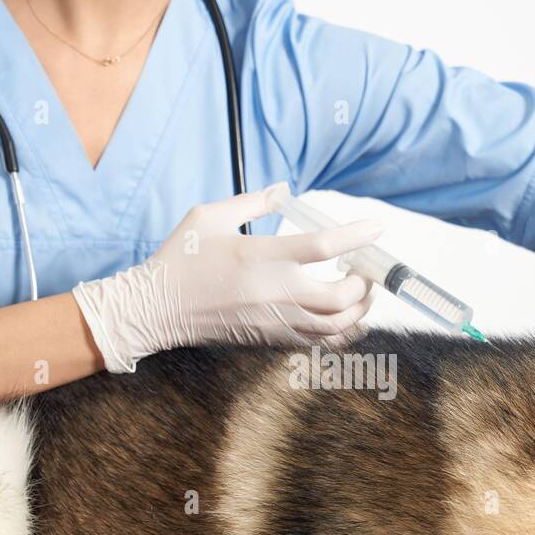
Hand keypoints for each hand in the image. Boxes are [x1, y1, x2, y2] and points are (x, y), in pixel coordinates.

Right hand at [73, 183, 380, 371]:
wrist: (156, 309)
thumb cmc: (181, 259)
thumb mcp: (210, 215)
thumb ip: (252, 202)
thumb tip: (284, 191)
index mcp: (261, 257)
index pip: (323, 246)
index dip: (356, 236)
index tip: (377, 227)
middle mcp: (274, 293)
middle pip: (340, 296)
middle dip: (364, 283)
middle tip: (366, 269)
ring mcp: (274, 321)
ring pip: (336, 326)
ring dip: (359, 311)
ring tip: (363, 294)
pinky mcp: (270, 339)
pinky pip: (319, 343)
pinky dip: (341, 333)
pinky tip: (346, 318)